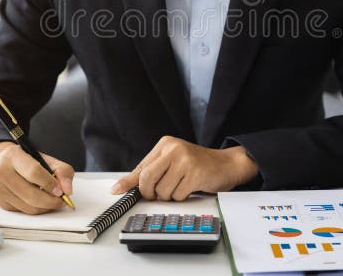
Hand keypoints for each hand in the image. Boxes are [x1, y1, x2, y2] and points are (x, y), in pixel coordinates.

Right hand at [0, 141, 74, 214]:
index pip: (34, 172)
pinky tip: (41, 202)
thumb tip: (68, 190)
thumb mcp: (44, 158)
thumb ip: (62, 170)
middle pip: (31, 194)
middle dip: (51, 201)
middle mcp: (1, 172)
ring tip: (53, 201)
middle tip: (62, 200)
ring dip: (45, 207)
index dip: (50, 184)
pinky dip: (36, 209)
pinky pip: (22, 211)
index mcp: (13, 156)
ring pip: (27, 207)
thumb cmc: (24, 159)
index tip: (61, 191)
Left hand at [110, 136, 257, 200]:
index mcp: (165, 144)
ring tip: (181, 186)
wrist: (226, 164)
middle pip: (147, 179)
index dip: (129, 182)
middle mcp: (173, 148)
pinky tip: (190, 187)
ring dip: (170, 196)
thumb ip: (149, 172)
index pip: (141, 167)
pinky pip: (178, 195)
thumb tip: (121, 186)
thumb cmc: (196, 165)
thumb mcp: (171, 163)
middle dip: (150, 193)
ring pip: (163, 190)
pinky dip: (182, 197)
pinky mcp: (195, 173)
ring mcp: (185, 160)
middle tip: (159, 194)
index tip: (116, 191)